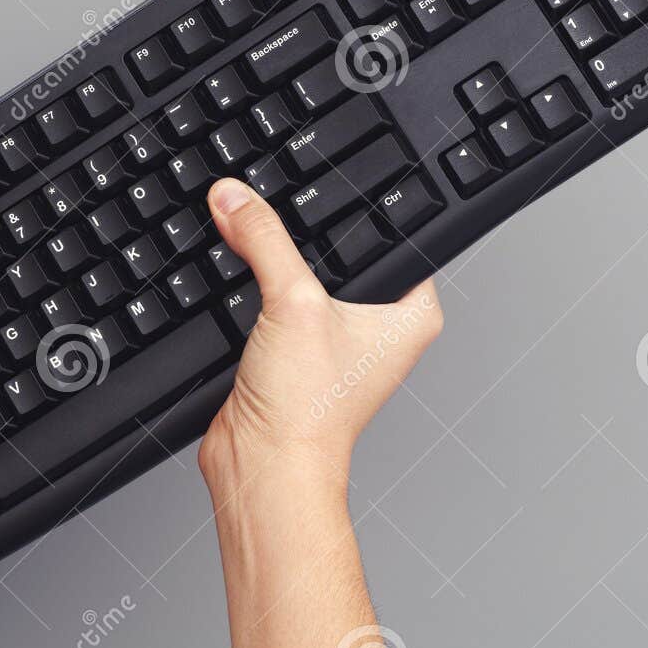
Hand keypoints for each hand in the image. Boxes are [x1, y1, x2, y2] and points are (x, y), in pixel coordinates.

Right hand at [196, 177, 442, 498]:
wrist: (262, 466)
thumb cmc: (308, 412)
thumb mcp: (292, 302)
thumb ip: (263, 239)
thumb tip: (237, 197)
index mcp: (410, 312)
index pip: (394, 235)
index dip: (357, 207)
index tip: (321, 180)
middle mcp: (379, 326)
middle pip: (341, 251)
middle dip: (305, 232)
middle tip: (277, 206)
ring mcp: (336, 341)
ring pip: (303, 275)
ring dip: (275, 262)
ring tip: (254, 241)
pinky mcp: (294, 351)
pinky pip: (274, 300)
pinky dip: (254, 286)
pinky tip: (240, 277)